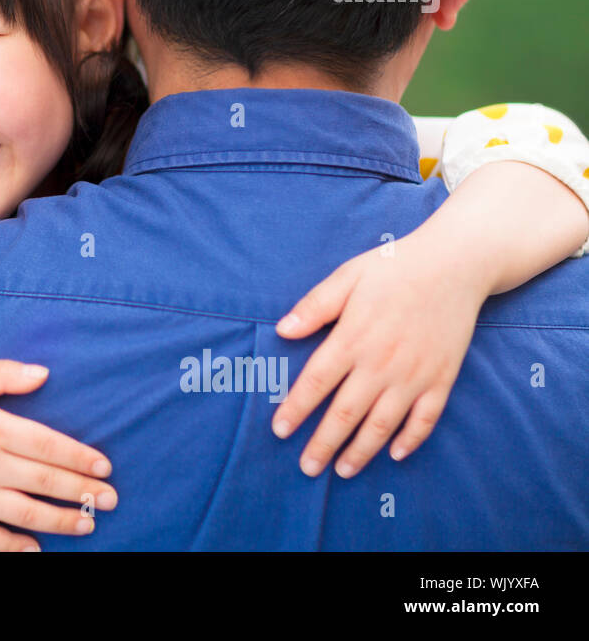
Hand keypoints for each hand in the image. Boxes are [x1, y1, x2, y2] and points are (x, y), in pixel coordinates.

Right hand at [0, 360, 116, 550]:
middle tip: (112, 499)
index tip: (105, 466)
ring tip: (89, 524)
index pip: (47, 445)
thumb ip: (1, 373)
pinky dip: (15, 548)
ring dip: (62, 521)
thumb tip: (44, 374)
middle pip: (44, 481)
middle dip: (83, 492)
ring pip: (25, 514)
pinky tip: (37, 551)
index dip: (80, 458)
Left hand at [270, 234, 487, 477]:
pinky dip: (410, 439)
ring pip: (383, 424)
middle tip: (306, 468)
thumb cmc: (394, 268)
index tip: (279, 430)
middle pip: (346, 413)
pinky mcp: (442, 378)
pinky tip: (395, 454)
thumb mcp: (347, 276)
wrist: (455, 264)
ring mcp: (415, 375)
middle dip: (323, 444)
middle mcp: (382, 363)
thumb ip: (314, 306)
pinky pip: (425, 418)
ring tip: (343, 471)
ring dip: (361, 451)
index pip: (316, 382)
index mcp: (353, 338)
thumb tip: (282, 330)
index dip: (295, 409)